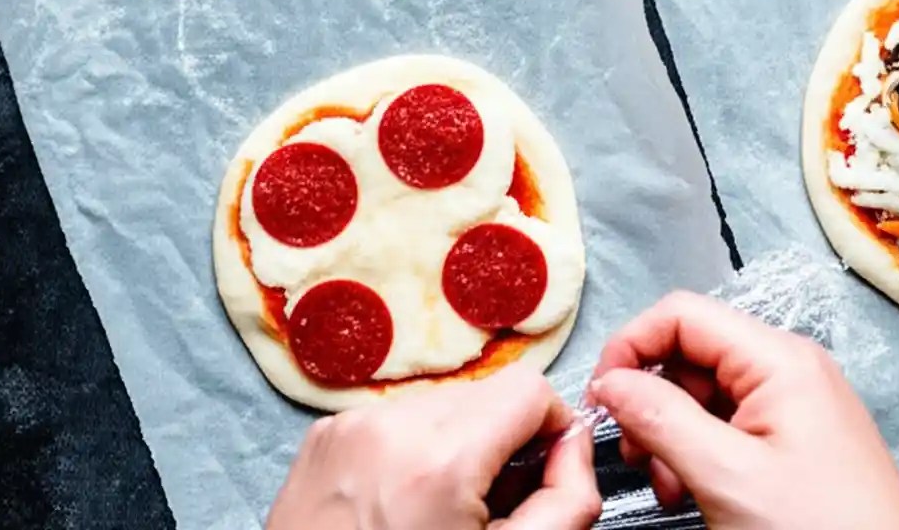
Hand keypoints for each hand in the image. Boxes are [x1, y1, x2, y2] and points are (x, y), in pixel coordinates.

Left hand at [266, 365, 601, 529]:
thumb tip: (574, 445)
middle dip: (502, 440)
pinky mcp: (324, 435)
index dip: (552, 429)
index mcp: (439, 462)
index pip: (530, 390)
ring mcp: (349, 426)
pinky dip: (411, 449)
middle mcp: (388, 428)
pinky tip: (401, 500)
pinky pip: (394, 418)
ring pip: (441, 403)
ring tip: (440, 507)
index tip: (544, 470)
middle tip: (491, 504)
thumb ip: (566, 502)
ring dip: (456, 443)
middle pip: (487, 394)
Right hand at [590, 292, 898, 529]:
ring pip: (701, 394)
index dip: (631, 347)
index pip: (681, 315)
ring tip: (668, 484)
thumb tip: (611, 381)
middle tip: (633, 452)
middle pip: (689, 354)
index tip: (603, 394)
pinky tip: (694, 491)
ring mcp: (792, 405)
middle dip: (650, 401)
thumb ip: (661, 419)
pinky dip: (696, 454)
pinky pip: (725, 426)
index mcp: (780, 361)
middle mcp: (788, 371)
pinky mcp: (793, 439)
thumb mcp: (727, 477)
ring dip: (669, 435)